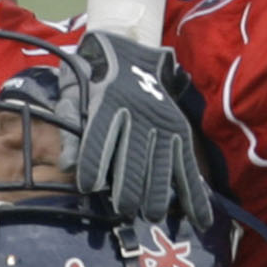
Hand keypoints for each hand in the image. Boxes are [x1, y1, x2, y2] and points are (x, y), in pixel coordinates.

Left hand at [73, 30, 211, 229]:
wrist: (128, 47)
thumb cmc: (92, 74)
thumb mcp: (74, 89)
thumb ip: (69, 124)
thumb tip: (67, 164)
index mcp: (106, 101)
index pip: (99, 136)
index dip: (94, 163)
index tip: (88, 187)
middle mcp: (137, 112)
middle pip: (135, 154)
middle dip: (130, 186)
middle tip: (125, 212)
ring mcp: (162, 121)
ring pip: (162, 161)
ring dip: (157, 191)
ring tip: (151, 216)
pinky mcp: (178, 130)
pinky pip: (187, 164)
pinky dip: (194, 193)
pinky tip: (199, 219)